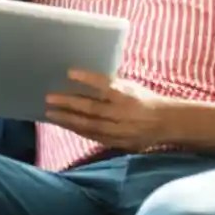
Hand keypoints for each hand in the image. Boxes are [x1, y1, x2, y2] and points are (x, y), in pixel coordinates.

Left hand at [44, 70, 169, 151]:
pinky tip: (65, 124)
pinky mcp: (119, 142)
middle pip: (93, 108)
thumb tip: (83, 77)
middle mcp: (123, 113)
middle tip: (49, 98)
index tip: (69, 72)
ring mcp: (120, 130)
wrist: (166, 123)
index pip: (106, 85)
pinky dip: (78, 130)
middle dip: (69, 103)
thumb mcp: (131, 86)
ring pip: (90, 126)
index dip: (88, 78)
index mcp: (128, 95)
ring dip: (68, 120)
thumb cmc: (144, 99)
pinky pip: (94, 136)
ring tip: (51, 114)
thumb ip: (110, 84)